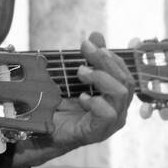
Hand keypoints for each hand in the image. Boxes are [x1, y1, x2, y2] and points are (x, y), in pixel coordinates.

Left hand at [14, 31, 132, 167]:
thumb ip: (87, 59)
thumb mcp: (72, 78)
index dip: (112, 55)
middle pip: (126, 81)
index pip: (124, 72)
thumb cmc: (59, 105)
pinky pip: (108, 114)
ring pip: (121, 95)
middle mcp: (118, 109)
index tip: (92, 42)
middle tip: (85, 49)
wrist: (42, 131)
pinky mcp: (98, 132)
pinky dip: (96, 102)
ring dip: (101, 78)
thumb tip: (96, 35)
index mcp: (114, 96)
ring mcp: (111, 122)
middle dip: (106, 60)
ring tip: (81, 72)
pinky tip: (82, 98)